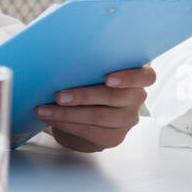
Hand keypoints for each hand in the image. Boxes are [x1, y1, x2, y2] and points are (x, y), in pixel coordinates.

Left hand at [35, 65, 155, 151]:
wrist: (90, 110)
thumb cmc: (91, 79)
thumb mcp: (96, 68)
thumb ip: (92, 62)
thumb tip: (63, 54)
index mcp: (137, 76)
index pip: (146, 76)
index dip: (128, 77)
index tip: (108, 78)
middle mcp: (136, 98)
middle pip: (113, 97)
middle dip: (83, 96)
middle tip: (58, 95)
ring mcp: (127, 120)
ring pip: (97, 117)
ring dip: (67, 113)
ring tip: (45, 109)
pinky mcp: (114, 137)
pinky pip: (88, 131)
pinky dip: (65, 123)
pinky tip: (50, 117)